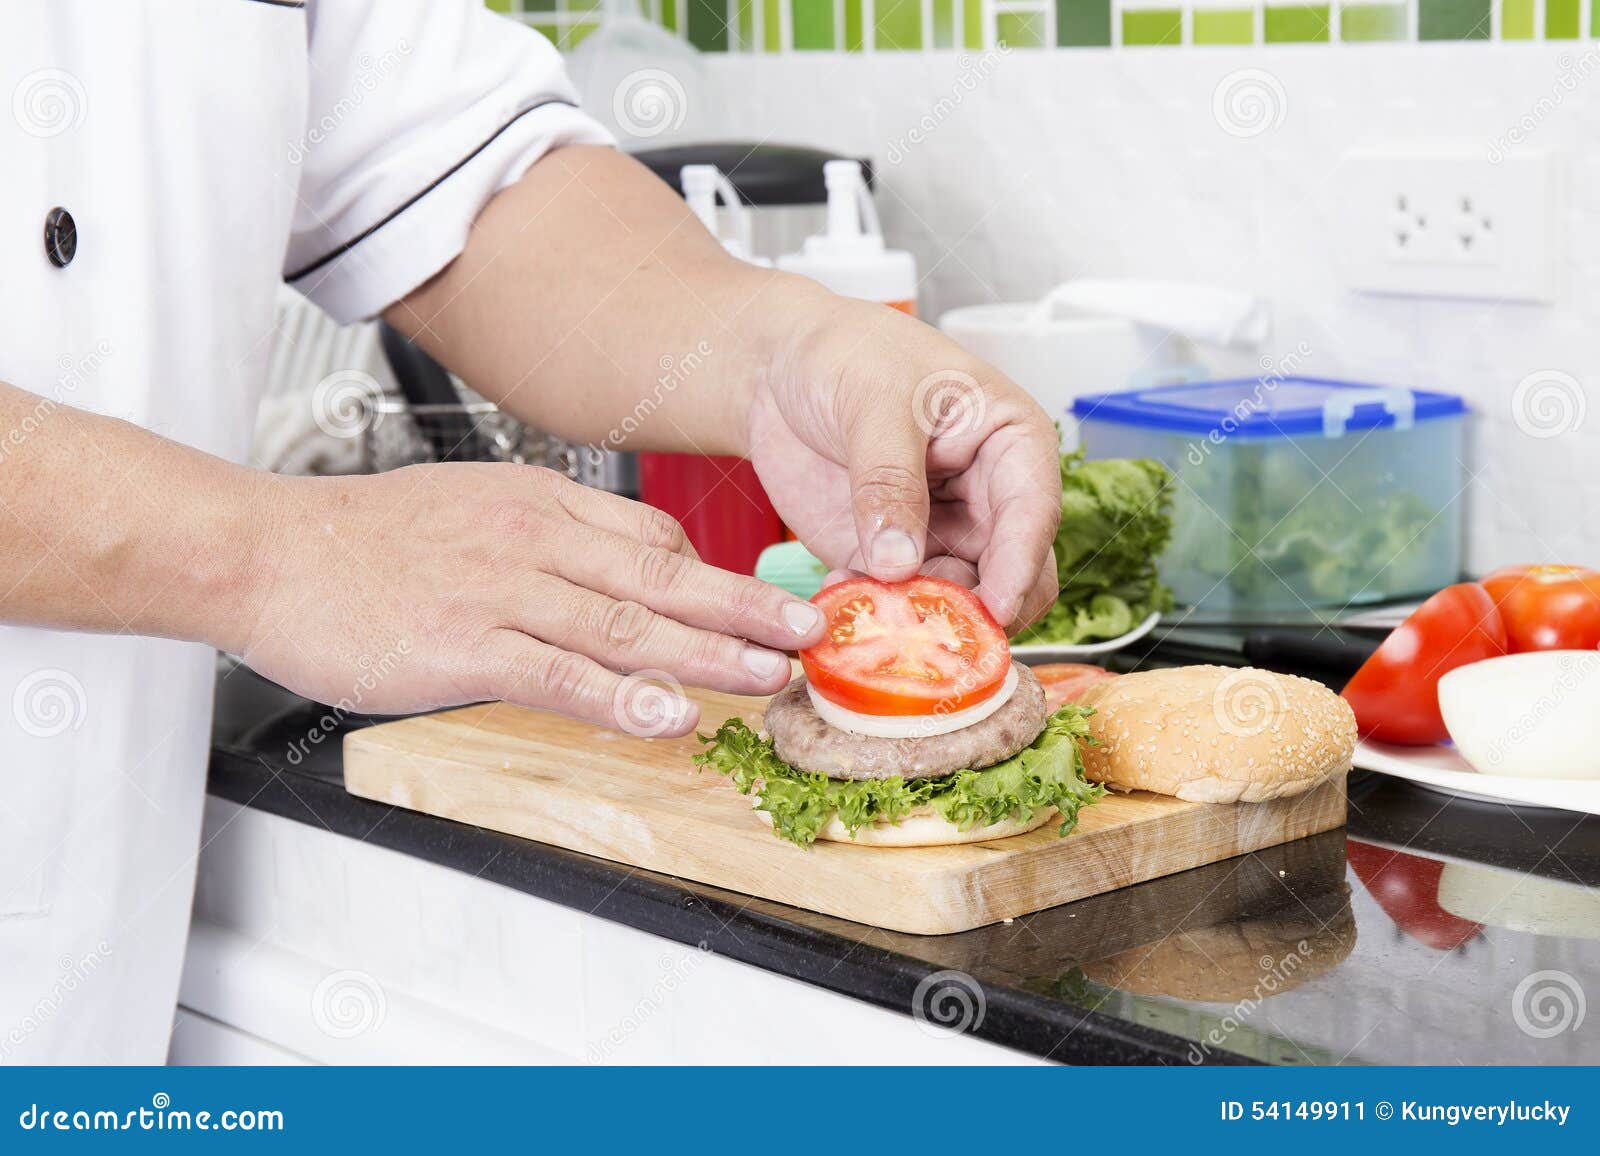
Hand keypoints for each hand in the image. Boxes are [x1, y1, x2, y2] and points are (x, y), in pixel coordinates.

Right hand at [234, 464, 826, 735]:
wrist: (266, 551)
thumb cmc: (363, 541)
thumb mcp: (474, 510)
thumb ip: (550, 541)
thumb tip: (618, 580)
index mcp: (540, 503)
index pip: (655, 540)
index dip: (723, 577)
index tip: (771, 605)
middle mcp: (535, 539)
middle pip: (663, 577)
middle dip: (746, 609)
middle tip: (809, 635)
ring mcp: (502, 589)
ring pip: (626, 623)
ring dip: (707, 653)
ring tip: (768, 677)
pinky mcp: (464, 642)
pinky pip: (559, 672)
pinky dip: (620, 696)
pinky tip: (669, 714)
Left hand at [748, 292, 1061, 630]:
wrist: (778, 367)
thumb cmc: (847, 354)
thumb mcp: (873, 402)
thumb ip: (889, 480)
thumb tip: (900, 562)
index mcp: (1011, 444)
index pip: (1032, 515)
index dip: (1018, 567)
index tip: (994, 610)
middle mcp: (988, 499)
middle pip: (1008, 577)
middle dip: (973, 611)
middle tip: (926, 631)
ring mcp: (940, 533)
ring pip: (956, 603)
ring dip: (919, 622)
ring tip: (870, 617)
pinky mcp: (889, 559)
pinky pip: (898, 606)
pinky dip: (874, 617)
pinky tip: (837, 606)